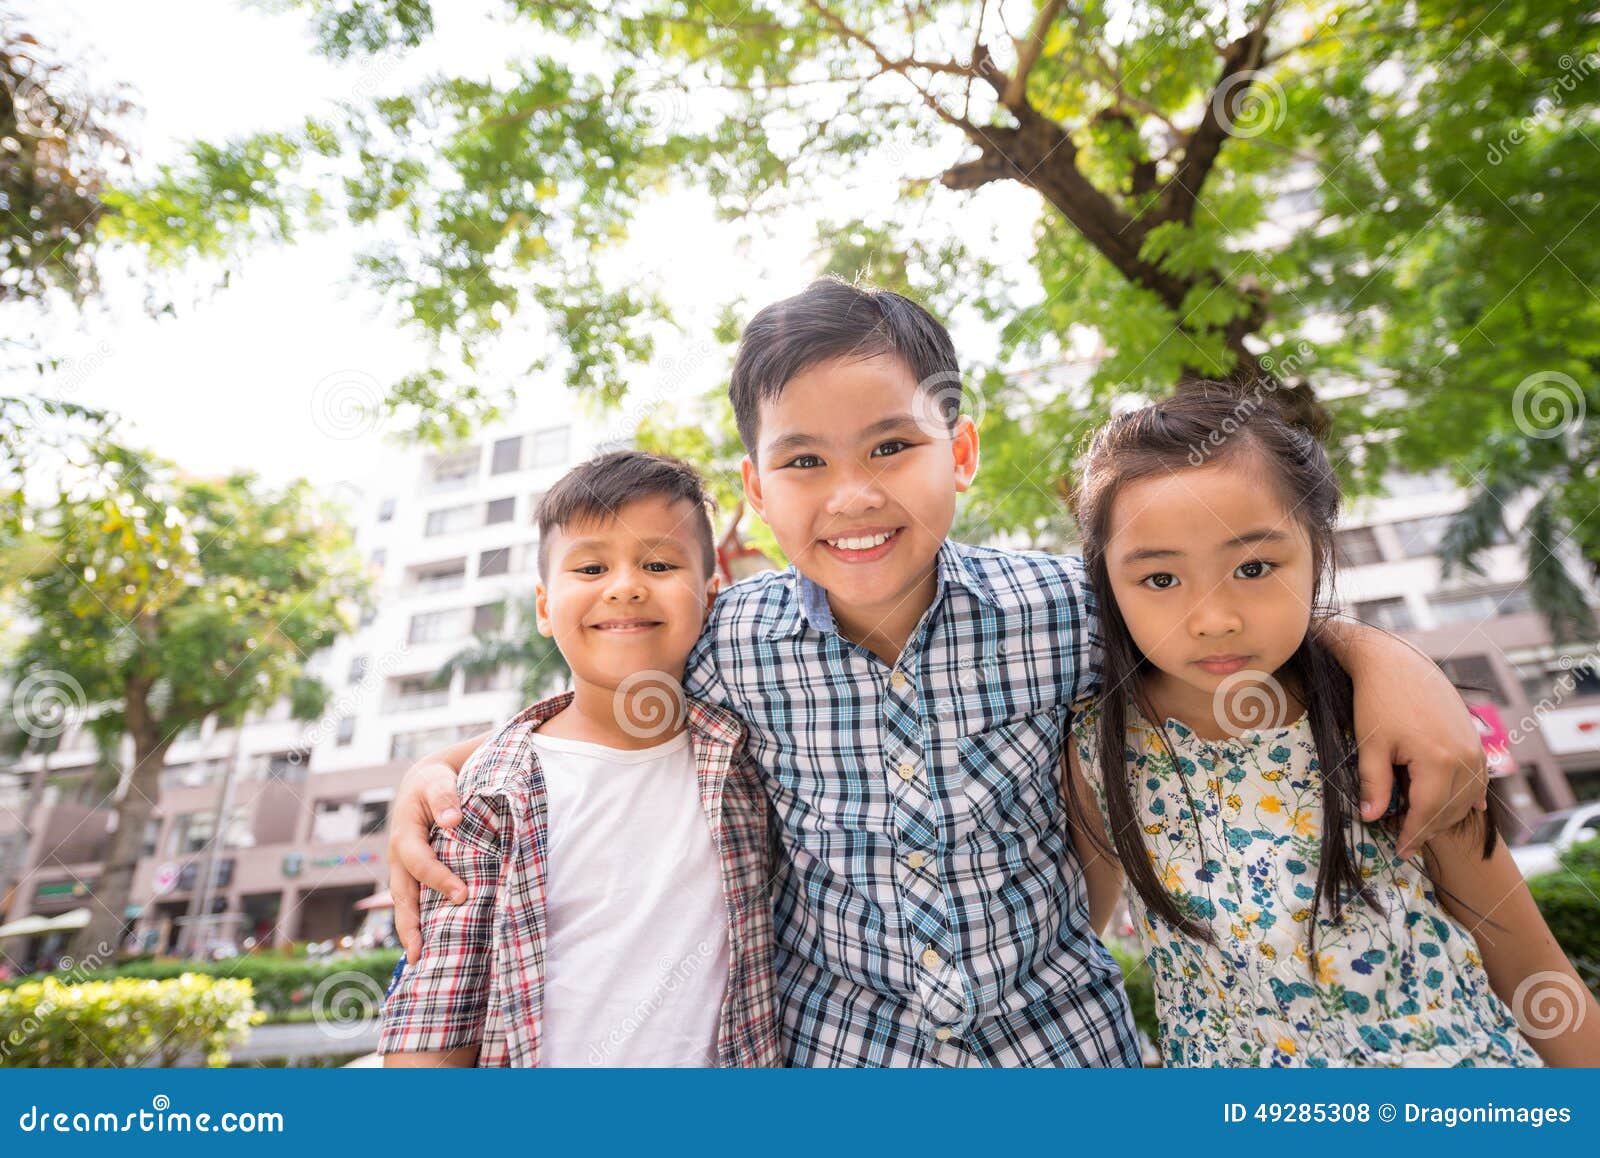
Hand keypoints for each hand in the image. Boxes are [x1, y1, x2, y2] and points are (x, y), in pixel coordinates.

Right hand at [388, 760, 466, 963]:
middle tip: (420, 955)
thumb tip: (453, 820)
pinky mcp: (412, 875)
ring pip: (404, 903)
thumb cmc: (434, 783)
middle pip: (402, 895)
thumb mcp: (438, 782)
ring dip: (411, 931)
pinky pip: (413, 900)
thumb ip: (445, 797)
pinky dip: (418, 922)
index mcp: (405, 836)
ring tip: (420, 961)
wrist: (424, 784)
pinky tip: (429, 944)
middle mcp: (398, 857)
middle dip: (410, 925)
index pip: (420, 864)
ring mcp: (402, 869)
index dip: (439, 880)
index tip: (462, 896)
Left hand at [1347, 634, 1487, 858]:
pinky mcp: (1475, 738)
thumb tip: (1372, 818)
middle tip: (1406, 841)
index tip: (1400, 850)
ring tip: (1423, 826)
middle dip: (1429, 828)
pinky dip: (1470, 796)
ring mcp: (1474, 747)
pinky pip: (1479, 778)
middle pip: (1451, 809)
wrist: (1396, 662)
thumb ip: (1374, 784)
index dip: (1413, 834)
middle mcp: (1465, 756)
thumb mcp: (1371, 745)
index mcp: (1439, 761)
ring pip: (1468, 797)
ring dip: (1448, 815)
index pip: (1428, 812)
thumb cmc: (1378, 701)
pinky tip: (1466, 808)